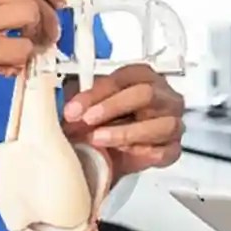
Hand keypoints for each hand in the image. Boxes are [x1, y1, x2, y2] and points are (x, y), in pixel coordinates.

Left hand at [62, 64, 185, 177]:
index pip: (124, 78)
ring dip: (125, 132)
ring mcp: (171, 122)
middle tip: (87, 119)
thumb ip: (79, 98)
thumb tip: (57, 99)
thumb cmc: (104, 122)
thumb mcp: (88, 105)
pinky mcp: (173, 148)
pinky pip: (164, 150)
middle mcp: (162, 96)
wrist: (110, 153)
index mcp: (143, 76)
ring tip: (99, 139)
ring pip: (159, 124)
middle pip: (145, 94)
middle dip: (112, 107)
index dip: (97, 92)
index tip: (75, 107)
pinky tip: (123, 152)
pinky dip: (142, 151)